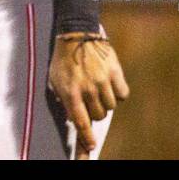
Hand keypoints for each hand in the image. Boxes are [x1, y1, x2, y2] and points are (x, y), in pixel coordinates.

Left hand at [47, 34, 128, 158]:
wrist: (77, 34)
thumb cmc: (64, 59)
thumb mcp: (55, 80)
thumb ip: (64, 100)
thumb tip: (72, 118)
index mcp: (70, 92)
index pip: (81, 122)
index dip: (87, 138)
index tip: (92, 146)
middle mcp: (87, 89)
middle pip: (99, 116)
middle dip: (95, 112)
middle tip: (91, 100)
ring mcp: (102, 80)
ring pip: (111, 106)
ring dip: (106, 102)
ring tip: (98, 89)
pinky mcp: (115, 72)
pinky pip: (123, 94)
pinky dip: (118, 93)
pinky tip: (110, 84)